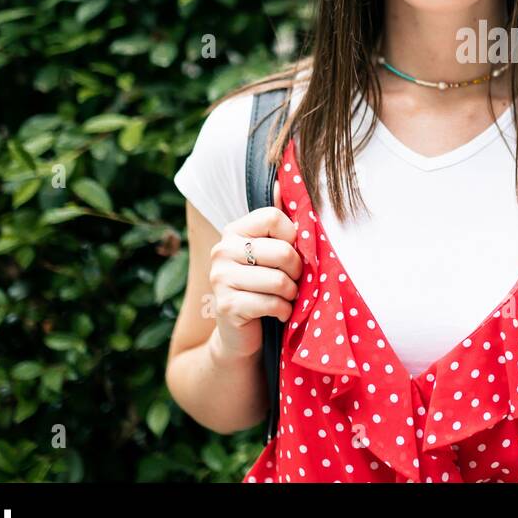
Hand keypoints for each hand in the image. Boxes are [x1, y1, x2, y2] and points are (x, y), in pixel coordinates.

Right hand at [208, 179, 303, 360]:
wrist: (240, 334)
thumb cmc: (263, 287)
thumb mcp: (271, 253)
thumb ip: (279, 223)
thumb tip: (284, 183)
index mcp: (234, 231)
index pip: (274, 217)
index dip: (293, 237)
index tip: (291, 252)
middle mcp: (222, 250)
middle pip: (282, 250)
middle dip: (297, 270)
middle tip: (293, 282)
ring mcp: (221, 278)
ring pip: (280, 280)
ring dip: (292, 294)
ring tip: (285, 297)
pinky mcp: (227, 305)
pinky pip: (273, 303)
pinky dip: (284, 311)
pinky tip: (278, 313)